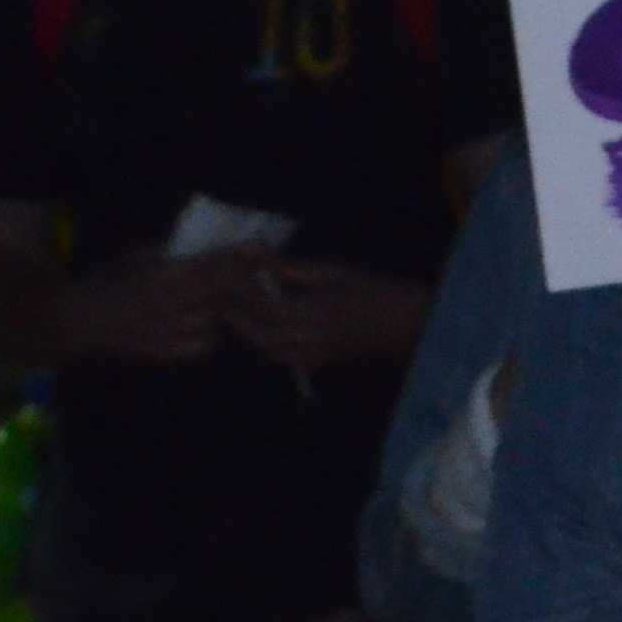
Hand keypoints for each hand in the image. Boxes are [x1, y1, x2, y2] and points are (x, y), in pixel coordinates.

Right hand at [58, 247, 242, 363]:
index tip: (256, 252)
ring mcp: (169, 332)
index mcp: (164, 276)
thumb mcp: (139, 256)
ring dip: (219, 310)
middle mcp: (171, 305)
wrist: (79, 320)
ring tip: (208, 302)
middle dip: (238, 285)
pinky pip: (203, 345)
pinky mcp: (166, 353)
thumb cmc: (108, 282)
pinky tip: (196, 326)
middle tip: (244, 278)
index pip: (215, 267)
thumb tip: (206, 245)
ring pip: (215, 321)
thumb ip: (172, 251)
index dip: (240, 260)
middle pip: (222, 295)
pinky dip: (206, 335)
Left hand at [223, 257, 430, 376]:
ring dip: (247, 332)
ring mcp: (312, 357)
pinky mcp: (316, 364)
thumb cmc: (374, 291)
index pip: (263, 306)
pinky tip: (261, 326)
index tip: (221, 279)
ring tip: (233, 311)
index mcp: (313, 312)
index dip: (239, 294)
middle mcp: (309, 340)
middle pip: (257, 334)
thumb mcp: (332, 272)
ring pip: (265, 349)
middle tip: (217, 298)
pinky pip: (280, 356)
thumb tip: (258, 257)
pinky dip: (264, 342)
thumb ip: (291, 270)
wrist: (404, 326)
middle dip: (234, 318)